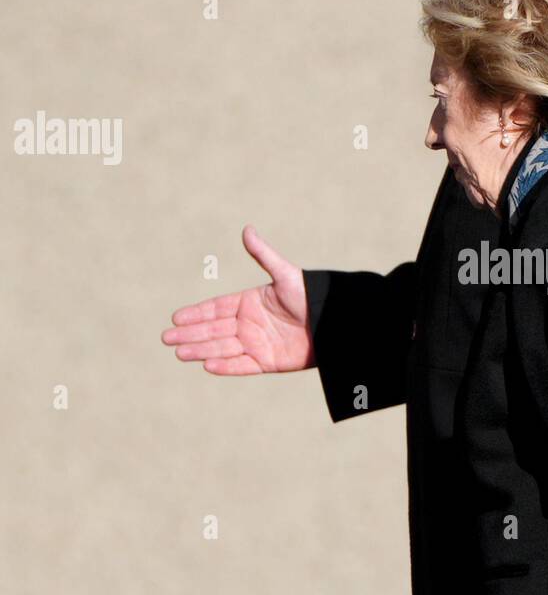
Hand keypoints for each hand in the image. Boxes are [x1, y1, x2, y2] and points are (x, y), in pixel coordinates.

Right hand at [161, 225, 313, 373]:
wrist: (333, 322)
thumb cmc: (311, 295)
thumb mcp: (285, 274)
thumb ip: (264, 255)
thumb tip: (246, 228)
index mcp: (249, 302)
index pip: (216, 308)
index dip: (196, 313)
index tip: (176, 318)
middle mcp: (249, 323)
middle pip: (214, 329)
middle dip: (190, 334)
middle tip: (166, 338)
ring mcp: (257, 343)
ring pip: (222, 347)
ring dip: (201, 350)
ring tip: (179, 352)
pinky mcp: (267, 362)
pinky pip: (242, 365)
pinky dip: (225, 366)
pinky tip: (206, 365)